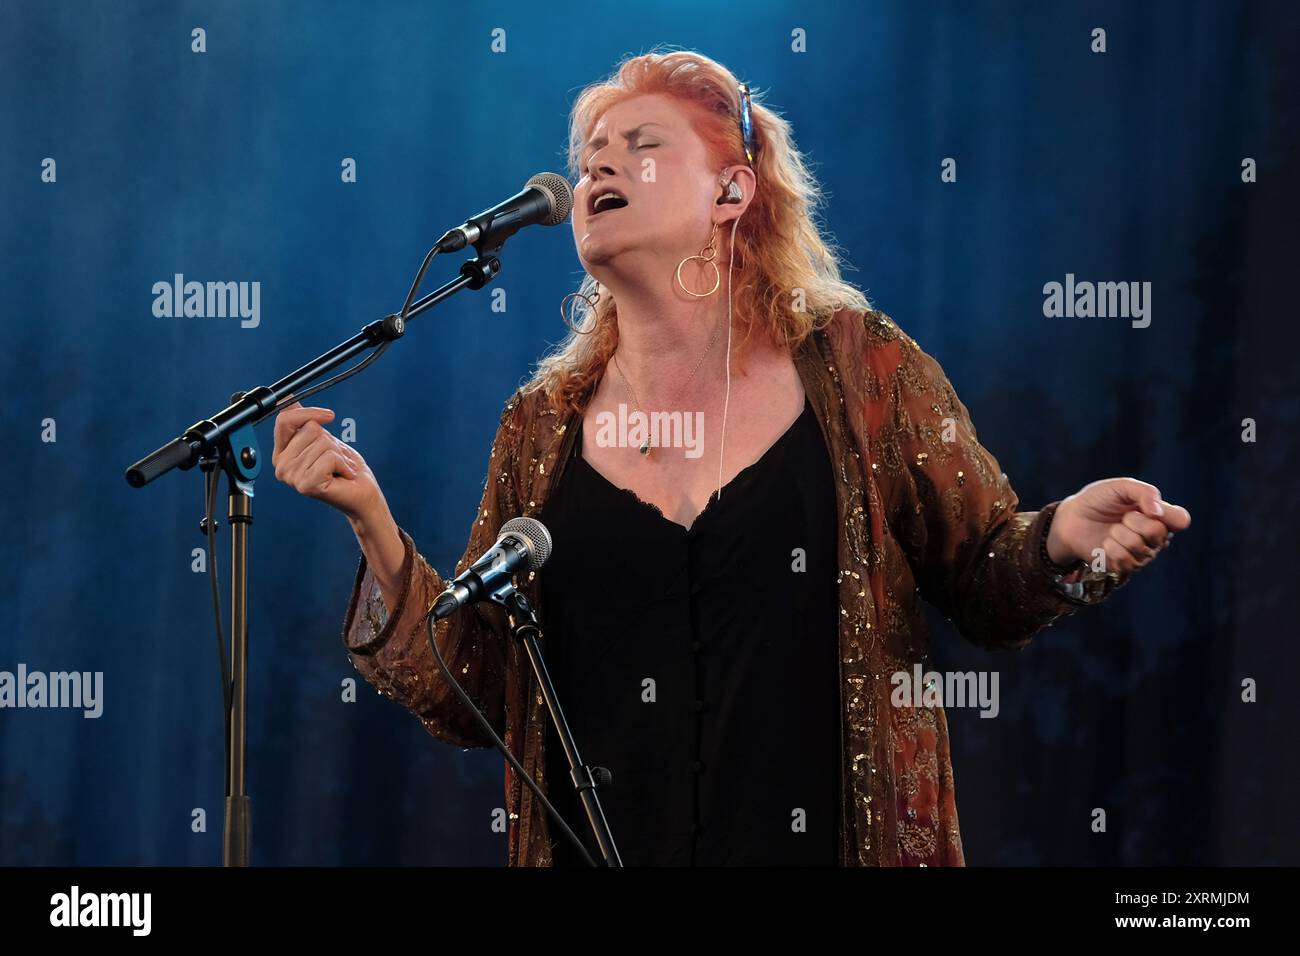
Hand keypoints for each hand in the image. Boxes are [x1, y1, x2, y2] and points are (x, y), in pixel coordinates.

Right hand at [271, 396, 382, 523]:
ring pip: (322, 443)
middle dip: (330, 441)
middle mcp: (282, 466)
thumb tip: (287, 398)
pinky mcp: (307, 485)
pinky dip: (343, 464)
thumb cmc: (344, 468)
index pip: (285, 420)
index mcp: (281, 453)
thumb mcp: (323, 438)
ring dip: (339, 454)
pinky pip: (329, 457)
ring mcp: (292, 477)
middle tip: (335, 460)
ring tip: (339, 469)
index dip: (309, 413)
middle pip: (309, 429)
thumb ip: (304, 420)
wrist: (362, 493)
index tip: (330, 416)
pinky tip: (342, 476)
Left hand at [1047, 478, 1190, 573]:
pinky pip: (1125, 561)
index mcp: (1159, 515)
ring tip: (1112, 530)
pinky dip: (1110, 548)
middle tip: (1122, 517)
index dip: (1169, 516)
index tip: (1148, 509)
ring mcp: (1142, 553)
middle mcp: (1156, 537)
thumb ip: (1143, 492)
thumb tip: (1157, 512)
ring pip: (1140, 548)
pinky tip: (1106, 544)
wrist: (1071, 518)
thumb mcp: (1120, 487)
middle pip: (1159, 533)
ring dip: (1118, 535)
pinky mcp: (1126, 567)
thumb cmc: (1098, 500)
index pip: (1182, 520)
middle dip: (1134, 522)